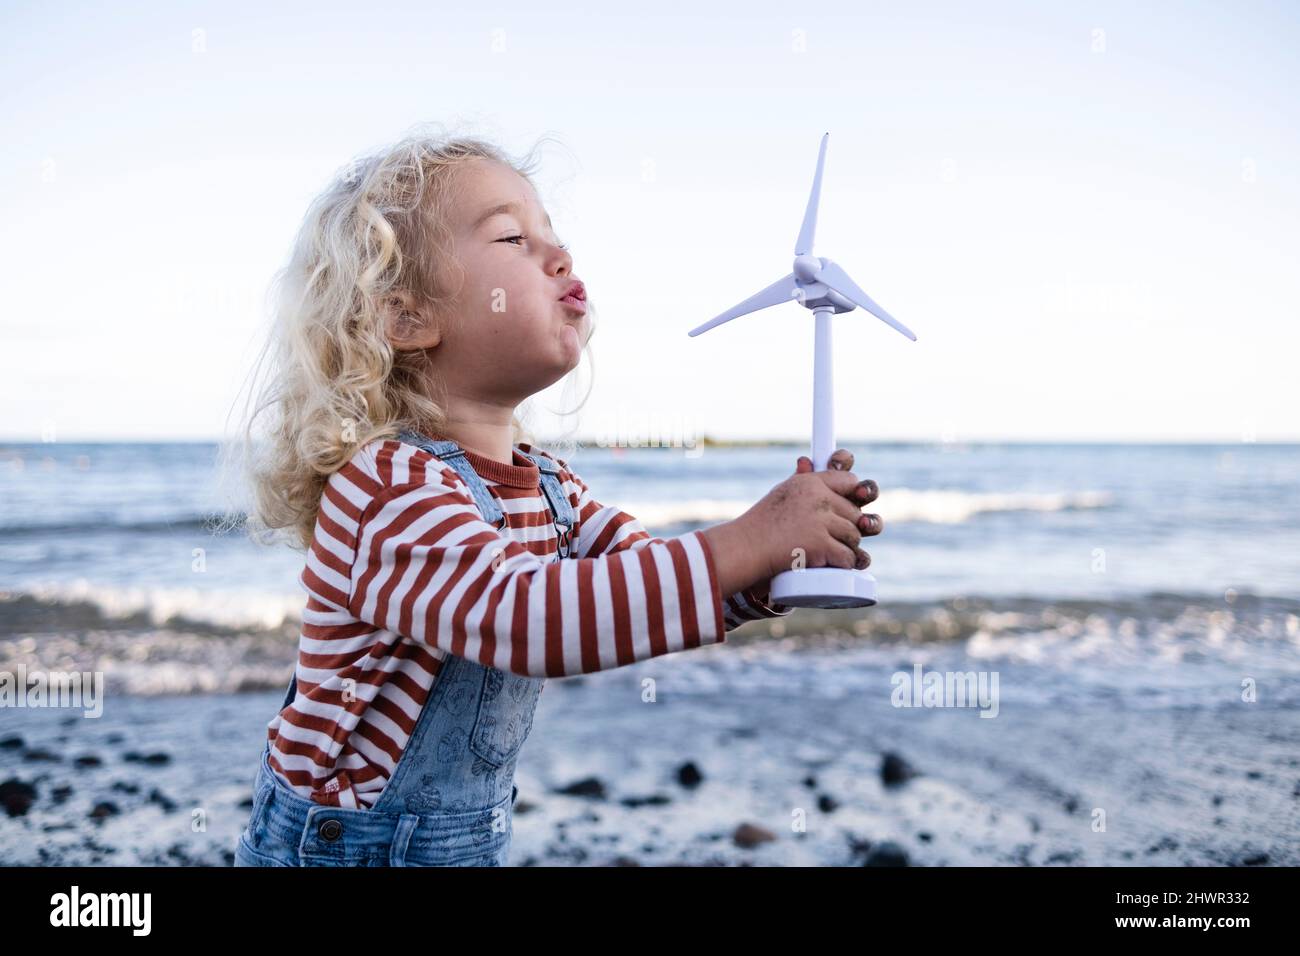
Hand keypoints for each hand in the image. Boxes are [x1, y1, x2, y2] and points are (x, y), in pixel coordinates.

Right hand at [749, 449, 881, 594]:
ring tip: (828, 551)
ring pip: (854, 536)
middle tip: (832, 535)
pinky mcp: (821, 545)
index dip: (854, 493)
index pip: (850, 480)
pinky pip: (848, 556)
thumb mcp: (781, 492)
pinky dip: (843, 564)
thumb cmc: (762, 523)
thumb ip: (801, 479)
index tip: (853, 502)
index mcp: (811, 482)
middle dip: (847, 527)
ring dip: (846, 547)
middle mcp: (819, 498)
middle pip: (855, 513)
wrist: (746, 547)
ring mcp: (821, 522)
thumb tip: (806, 460)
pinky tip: (833, 564)